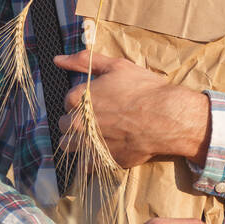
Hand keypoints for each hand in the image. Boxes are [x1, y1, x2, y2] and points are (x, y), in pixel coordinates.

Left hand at [52, 50, 209, 167]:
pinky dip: (90, 159)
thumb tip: (58, 59)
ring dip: (77, 140)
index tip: (98, 101)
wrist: (166, 117)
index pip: (68, 101)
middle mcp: (78, 122)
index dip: (83, 100)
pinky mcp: (101, 160)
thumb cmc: (143, 89)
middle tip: (99, 118)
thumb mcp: (116, 66)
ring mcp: (88, 144)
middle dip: (78, 120)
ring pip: (68, 145)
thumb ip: (84, 61)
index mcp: (77, 98)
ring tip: (96, 135)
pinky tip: (103, 150)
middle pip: (65, 124)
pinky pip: (84, 164)